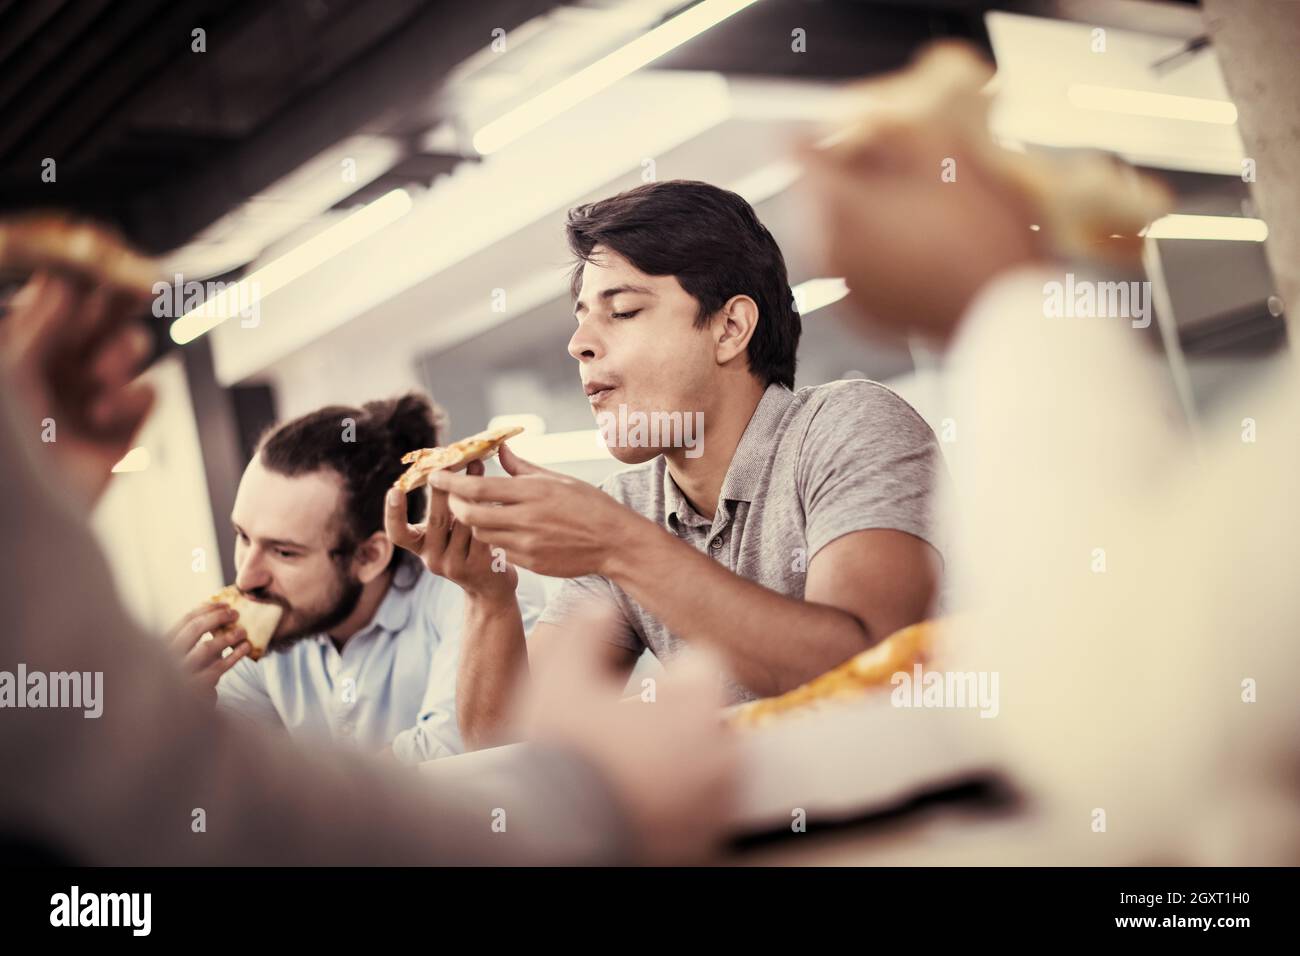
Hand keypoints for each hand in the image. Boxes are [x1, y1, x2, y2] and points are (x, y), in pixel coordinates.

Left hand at [0, 269, 155, 506]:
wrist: (31, 517)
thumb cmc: (10, 444)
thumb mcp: (15, 374)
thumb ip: (40, 325)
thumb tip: (66, 279)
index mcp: (24, 349)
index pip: (63, 298)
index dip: (90, 279)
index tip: (113, 262)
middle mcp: (57, 368)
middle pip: (101, 316)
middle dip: (114, 309)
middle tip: (136, 289)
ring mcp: (90, 397)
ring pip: (129, 348)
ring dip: (122, 355)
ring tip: (101, 378)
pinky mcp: (122, 430)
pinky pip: (149, 395)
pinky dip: (134, 400)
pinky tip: (107, 416)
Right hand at [167, 603, 250, 703]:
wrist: (184, 711)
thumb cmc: (192, 676)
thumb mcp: (192, 655)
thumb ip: (201, 637)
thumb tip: (223, 612)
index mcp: (165, 645)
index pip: (185, 620)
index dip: (206, 609)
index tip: (224, 603)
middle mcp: (168, 658)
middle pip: (193, 629)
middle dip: (217, 617)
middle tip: (235, 613)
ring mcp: (181, 673)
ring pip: (206, 648)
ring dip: (227, 636)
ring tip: (243, 631)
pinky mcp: (196, 688)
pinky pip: (219, 667)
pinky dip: (235, 655)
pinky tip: (246, 647)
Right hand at [386, 459, 518, 600]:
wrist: (489, 588)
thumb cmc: (467, 549)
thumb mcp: (446, 534)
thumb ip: (441, 510)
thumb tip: (442, 466)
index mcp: (421, 548)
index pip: (399, 534)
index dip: (393, 513)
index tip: (394, 489)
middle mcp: (433, 559)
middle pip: (436, 519)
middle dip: (442, 487)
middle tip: (448, 461)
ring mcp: (456, 565)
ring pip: (463, 521)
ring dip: (471, 490)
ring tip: (477, 464)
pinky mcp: (479, 566)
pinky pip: (483, 530)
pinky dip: (488, 508)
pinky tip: (495, 489)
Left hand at [428, 444, 647, 578]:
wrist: (615, 543)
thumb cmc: (589, 505)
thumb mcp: (557, 479)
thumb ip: (522, 467)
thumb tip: (499, 448)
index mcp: (532, 491)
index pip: (477, 487)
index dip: (451, 482)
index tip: (436, 475)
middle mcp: (526, 518)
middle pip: (470, 514)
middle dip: (454, 506)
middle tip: (451, 498)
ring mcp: (527, 544)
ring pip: (482, 534)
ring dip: (474, 523)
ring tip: (480, 512)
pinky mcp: (531, 562)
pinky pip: (500, 550)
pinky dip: (496, 539)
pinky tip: (505, 530)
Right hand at [517, 632, 737, 863]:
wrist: (553, 835)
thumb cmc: (561, 752)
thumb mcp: (561, 676)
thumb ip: (587, 630)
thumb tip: (600, 605)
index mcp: (696, 706)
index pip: (707, 666)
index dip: (674, 673)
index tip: (648, 690)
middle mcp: (719, 753)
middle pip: (711, 718)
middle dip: (680, 720)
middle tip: (634, 732)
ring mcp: (716, 801)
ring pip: (711, 765)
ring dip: (684, 761)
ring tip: (635, 769)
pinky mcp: (705, 841)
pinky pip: (704, 810)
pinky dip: (682, 804)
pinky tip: (640, 802)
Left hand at [795, 89, 1042, 345]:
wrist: (1003, 311)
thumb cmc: (983, 239)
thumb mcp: (948, 158)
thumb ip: (898, 130)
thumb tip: (873, 121)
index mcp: (842, 206)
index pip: (800, 151)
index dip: (819, 131)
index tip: (835, 127)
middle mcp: (830, 248)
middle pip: (816, 193)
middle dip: (843, 172)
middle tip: (884, 161)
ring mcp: (844, 284)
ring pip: (833, 230)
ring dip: (857, 211)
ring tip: (905, 201)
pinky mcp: (862, 312)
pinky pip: (853, 266)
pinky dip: (870, 249)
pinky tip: (910, 240)